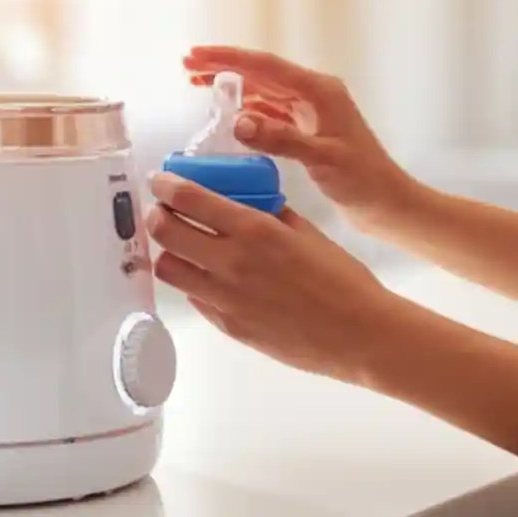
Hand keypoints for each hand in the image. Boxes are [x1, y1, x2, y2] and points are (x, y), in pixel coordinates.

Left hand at [145, 172, 401, 381]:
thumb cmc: (342, 279)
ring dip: (169, 253)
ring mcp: (225, 298)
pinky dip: (194, 283)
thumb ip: (271, 214)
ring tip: (182, 248)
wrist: (359, 335)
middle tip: (163, 213)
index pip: (190, 199)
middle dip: (157, 217)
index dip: (165, 187)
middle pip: (165, 233)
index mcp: (254, 230)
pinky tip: (210, 278)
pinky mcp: (227, 326)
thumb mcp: (307, 232)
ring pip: (169, 269)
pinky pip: (194, 298)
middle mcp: (231, 262)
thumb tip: (248, 203)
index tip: (160, 181)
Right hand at [184, 45, 417, 228]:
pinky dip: (245, 110)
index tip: (196, 54)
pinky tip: (227, 116)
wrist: (387, 204)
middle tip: (186, 66)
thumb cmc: (364, 180)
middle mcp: (314, 94)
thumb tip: (239, 122)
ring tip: (197, 84)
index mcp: (320, 91)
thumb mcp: (323, 158)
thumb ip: (281, 139)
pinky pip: (269, 112)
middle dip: (223, 67)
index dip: (227, 59)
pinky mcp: (306, 129)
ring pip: (262, 91)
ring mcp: (310, 111)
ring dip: (231, 87)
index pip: (265, 67)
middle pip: (260, 73)